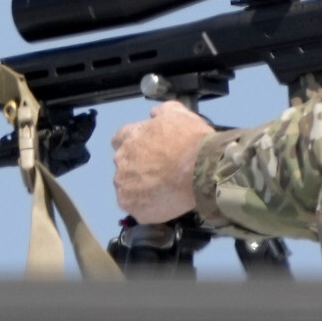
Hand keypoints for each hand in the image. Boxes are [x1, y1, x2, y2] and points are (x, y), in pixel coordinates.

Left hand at [111, 101, 214, 222]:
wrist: (201, 169)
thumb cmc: (190, 140)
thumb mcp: (179, 113)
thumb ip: (162, 111)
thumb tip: (154, 114)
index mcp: (129, 137)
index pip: (119, 140)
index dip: (135, 145)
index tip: (148, 152)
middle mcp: (121, 161)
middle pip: (124, 166)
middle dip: (139, 169)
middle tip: (162, 172)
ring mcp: (125, 187)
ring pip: (129, 189)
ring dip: (142, 189)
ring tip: (165, 191)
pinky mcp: (134, 208)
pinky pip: (139, 209)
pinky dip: (149, 207)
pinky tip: (165, 203)